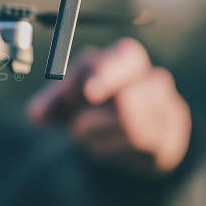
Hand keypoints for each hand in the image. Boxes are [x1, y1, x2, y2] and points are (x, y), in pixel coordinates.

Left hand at [27, 38, 190, 174]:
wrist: (124, 139)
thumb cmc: (91, 107)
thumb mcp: (66, 101)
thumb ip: (51, 103)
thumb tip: (36, 115)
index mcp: (126, 60)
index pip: (125, 55)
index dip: (106, 72)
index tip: (89, 92)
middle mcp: (152, 80)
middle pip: (140, 89)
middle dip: (102, 116)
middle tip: (77, 128)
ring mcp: (167, 110)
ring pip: (134, 126)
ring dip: (97, 135)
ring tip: (82, 134)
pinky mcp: (169, 141)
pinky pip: (141, 148)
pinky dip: (110, 150)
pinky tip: (102, 147)